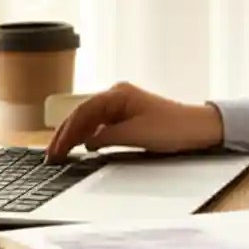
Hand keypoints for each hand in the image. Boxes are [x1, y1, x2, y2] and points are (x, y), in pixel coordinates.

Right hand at [44, 82, 224, 162]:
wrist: (196, 128)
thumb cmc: (171, 128)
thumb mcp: (134, 135)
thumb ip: (106, 137)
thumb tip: (88, 142)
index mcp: (117, 94)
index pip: (83, 112)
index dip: (66, 132)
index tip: (56, 150)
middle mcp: (117, 95)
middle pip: (83, 113)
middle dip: (66, 134)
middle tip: (52, 154)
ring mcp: (122, 104)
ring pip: (90, 119)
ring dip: (76, 135)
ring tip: (61, 153)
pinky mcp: (127, 115)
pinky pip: (101, 124)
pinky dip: (90, 135)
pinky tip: (83, 146)